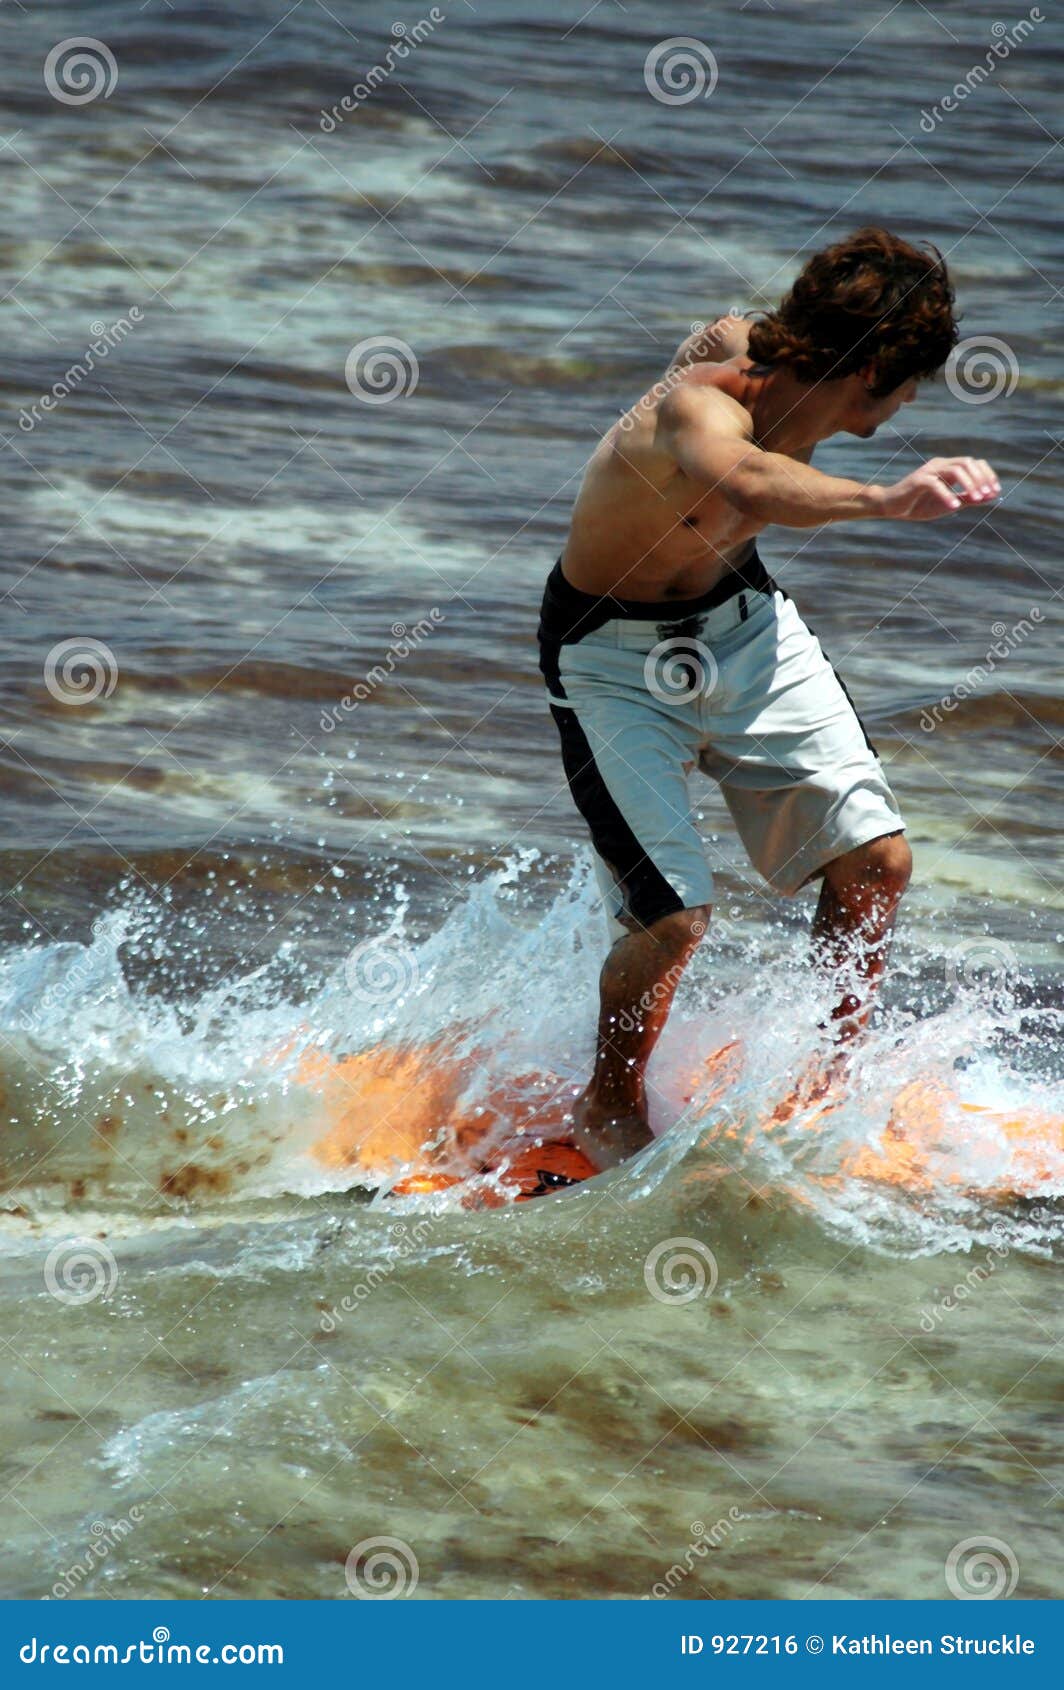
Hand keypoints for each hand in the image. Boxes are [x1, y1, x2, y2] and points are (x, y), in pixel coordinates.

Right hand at [879, 456, 1000, 520]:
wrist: (892, 508)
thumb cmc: (920, 505)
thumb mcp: (950, 503)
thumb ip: (969, 498)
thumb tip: (992, 496)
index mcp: (949, 468)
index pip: (974, 463)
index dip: (988, 474)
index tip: (995, 491)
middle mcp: (940, 465)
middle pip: (968, 462)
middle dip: (981, 478)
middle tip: (987, 494)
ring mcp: (929, 471)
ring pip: (956, 469)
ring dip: (969, 484)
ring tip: (976, 499)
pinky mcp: (918, 480)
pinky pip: (936, 484)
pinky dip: (947, 494)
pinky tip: (954, 505)